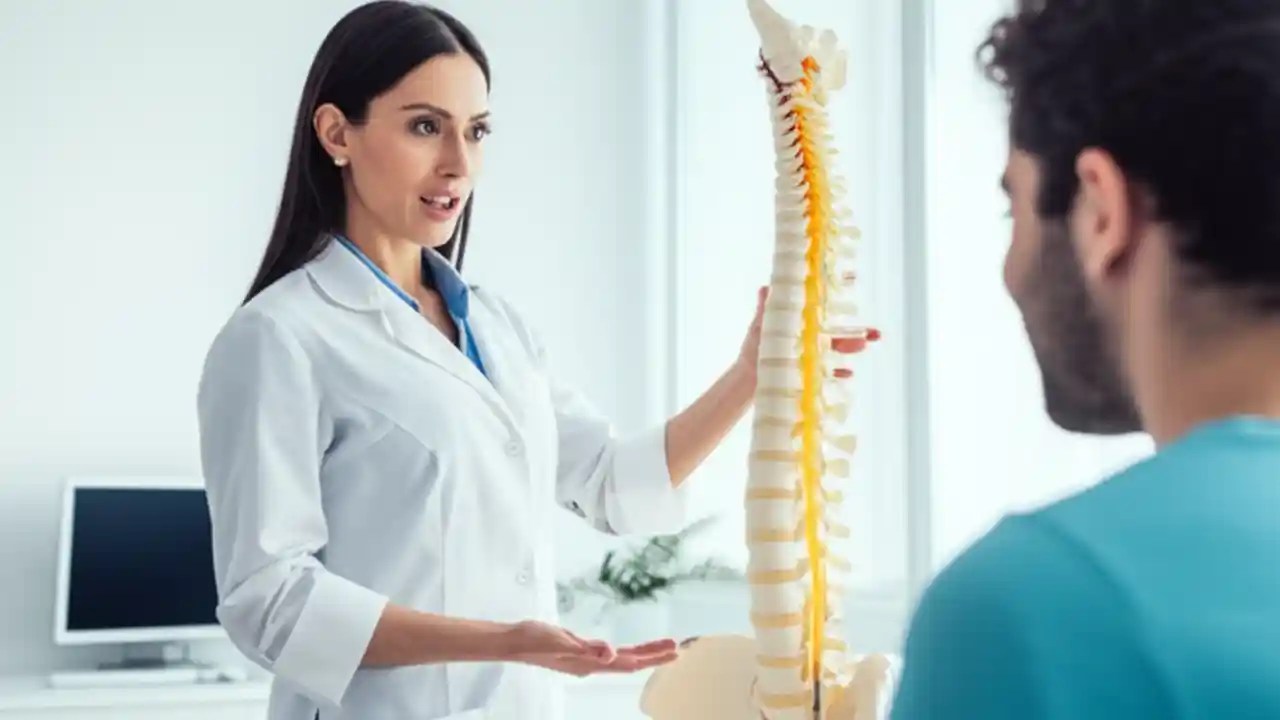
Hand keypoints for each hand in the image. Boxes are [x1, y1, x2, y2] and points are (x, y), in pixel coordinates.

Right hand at [503, 620, 678, 676]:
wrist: (512, 641)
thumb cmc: (533, 639)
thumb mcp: (560, 640)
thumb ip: (586, 648)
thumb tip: (611, 654)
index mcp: (589, 662)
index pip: (628, 662)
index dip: (652, 657)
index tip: (673, 651)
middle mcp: (590, 664)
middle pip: (629, 662)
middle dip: (654, 655)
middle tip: (677, 648)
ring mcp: (585, 659)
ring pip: (622, 658)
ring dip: (643, 653)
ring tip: (663, 647)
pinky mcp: (579, 653)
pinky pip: (611, 654)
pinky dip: (627, 650)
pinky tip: (630, 650)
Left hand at [736, 285, 880, 379]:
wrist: (746, 380)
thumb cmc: (753, 350)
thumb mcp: (760, 326)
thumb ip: (766, 308)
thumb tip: (766, 287)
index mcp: (800, 320)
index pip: (822, 303)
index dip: (838, 291)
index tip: (854, 278)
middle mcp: (808, 336)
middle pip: (836, 330)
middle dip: (858, 330)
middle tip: (876, 331)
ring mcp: (810, 354)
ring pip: (836, 348)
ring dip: (851, 346)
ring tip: (865, 345)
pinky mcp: (808, 372)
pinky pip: (828, 372)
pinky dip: (838, 371)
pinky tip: (848, 372)